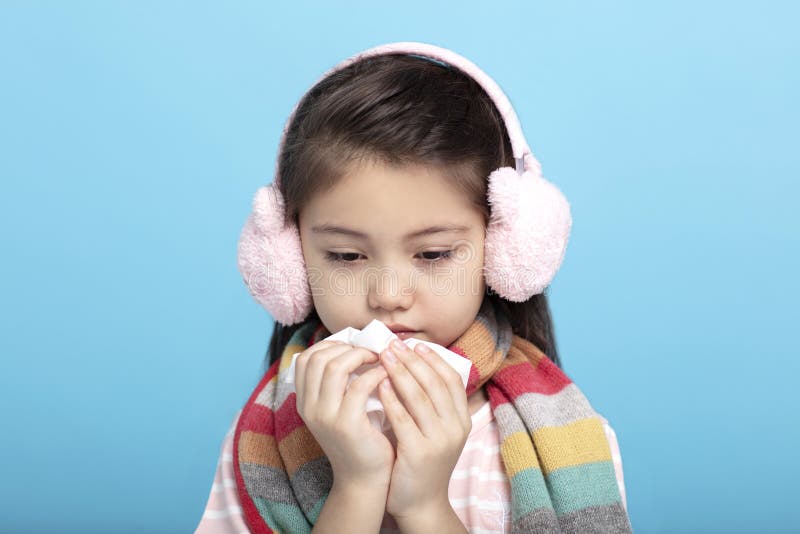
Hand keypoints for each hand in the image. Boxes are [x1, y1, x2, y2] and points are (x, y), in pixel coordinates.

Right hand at [294, 340, 394, 489]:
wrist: (365, 479)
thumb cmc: (360, 438)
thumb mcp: (340, 409)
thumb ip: (339, 383)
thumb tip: (356, 346)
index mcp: (305, 401)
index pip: (305, 358)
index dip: (330, 346)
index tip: (353, 347)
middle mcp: (309, 408)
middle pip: (318, 358)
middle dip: (347, 347)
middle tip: (370, 351)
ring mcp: (325, 416)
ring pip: (335, 367)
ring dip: (361, 356)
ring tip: (380, 359)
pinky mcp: (347, 425)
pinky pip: (359, 386)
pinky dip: (374, 374)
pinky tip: (386, 375)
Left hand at [377, 339, 471, 518]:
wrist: (421, 503)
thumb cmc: (423, 461)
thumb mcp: (437, 430)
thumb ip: (432, 403)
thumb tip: (416, 364)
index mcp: (461, 420)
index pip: (452, 380)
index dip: (434, 360)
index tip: (416, 345)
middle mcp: (455, 429)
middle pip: (435, 384)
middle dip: (413, 360)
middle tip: (394, 344)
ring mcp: (438, 442)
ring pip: (420, 398)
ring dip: (401, 373)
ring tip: (385, 356)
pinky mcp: (418, 453)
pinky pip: (403, 419)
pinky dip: (391, 399)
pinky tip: (379, 385)